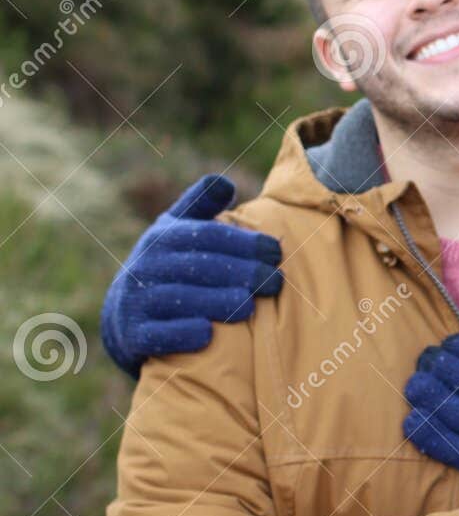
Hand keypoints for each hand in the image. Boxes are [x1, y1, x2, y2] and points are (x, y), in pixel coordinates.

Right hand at [99, 175, 282, 376]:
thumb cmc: (168, 266)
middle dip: (241, 273)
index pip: (208, 236)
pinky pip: (157, 334)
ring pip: (180, 299)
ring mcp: (137, 301)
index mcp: (164, 238)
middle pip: (199, 267)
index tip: (276, 251)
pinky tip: (208, 334)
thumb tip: (224, 181)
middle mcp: (146, 266)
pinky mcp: (134, 335)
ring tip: (249, 306)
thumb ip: (201, 205)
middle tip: (275, 283)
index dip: (244, 242)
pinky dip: (181, 333)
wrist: (125, 317)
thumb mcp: (177, 231)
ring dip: (217, 302)